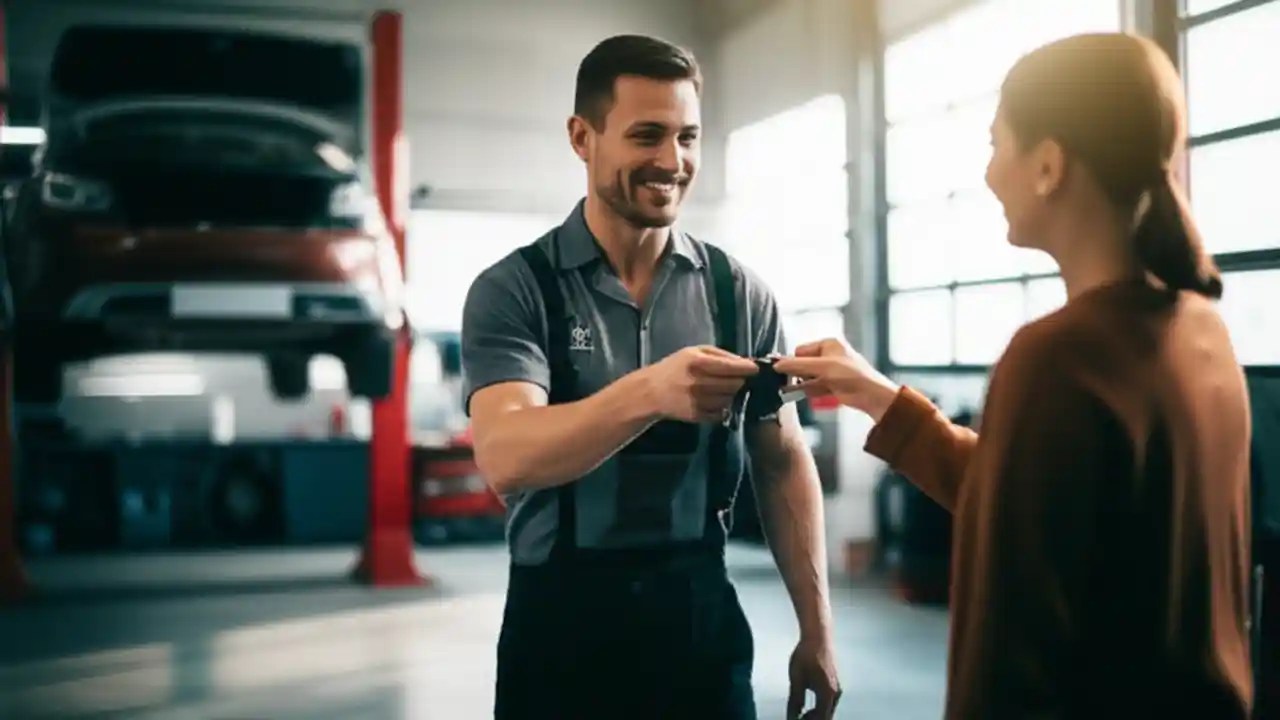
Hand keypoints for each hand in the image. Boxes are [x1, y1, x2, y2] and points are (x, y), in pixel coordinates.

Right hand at [642, 345, 758, 422]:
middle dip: (739, 381)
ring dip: (730, 394)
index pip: (733, 367)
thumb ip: (721, 355)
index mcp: (698, 363)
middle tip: (736, 378)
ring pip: (730, 399)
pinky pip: (722, 412)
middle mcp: (699, 383)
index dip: (748, 368)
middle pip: (735, 384)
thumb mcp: (695, 352)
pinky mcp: (698, 416)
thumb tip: (746, 362)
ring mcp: (698, 401)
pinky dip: (722, 407)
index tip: (754, 369)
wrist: (652, 392)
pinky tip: (714, 400)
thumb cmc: (675, 367)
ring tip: (721, 388)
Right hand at [772, 338, 899, 421]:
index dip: (795, 361)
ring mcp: (831, 371)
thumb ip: (797, 365)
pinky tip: (810, 394)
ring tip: (800, 389)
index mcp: (828, 344)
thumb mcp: (821, 367)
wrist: (870, 395)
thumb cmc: (852, 375)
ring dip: (804, 384)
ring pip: (808, 377)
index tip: (787, 371)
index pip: (801, 350)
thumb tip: (777, 365)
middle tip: (793, 382)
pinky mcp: (832, 384)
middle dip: (800, 374)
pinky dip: (810, 391)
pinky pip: (815, 386)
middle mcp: (829, 355)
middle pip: (803, 364)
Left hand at [787, 636, 841, 719]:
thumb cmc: (806, 655)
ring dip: (815, 716)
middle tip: (796, 719)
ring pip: (827, 711)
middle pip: (826, 717)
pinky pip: (828, 704)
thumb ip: (795, 700)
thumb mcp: (796, 678)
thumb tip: (792, 716)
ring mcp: (836, 689)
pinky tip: (806, 707)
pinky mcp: (834, 685)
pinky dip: (818, 709)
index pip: (820, 718)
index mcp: (827, 693)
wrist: (818, 637)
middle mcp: (835, 693)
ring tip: (799, 715)